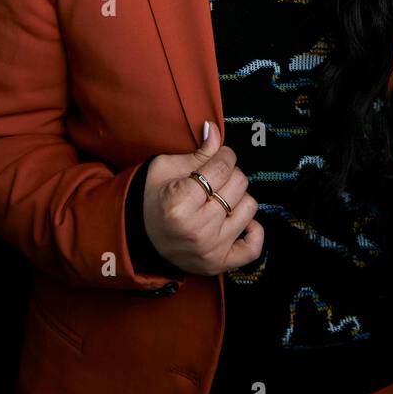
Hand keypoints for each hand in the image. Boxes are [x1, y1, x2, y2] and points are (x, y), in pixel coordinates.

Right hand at [142, 122, 264, 275]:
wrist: (138, 237)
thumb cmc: (151, 198)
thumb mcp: (165, 169)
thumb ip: (197, 152)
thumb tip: (215, 129)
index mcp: (180, 203)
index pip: (223, 167)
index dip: (224, 155)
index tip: (219, 156)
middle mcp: (198, 229)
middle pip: (239, 185)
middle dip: (230, 174)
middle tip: (215, 177)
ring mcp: (211, 249)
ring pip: (249, 208)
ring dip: (238, 198)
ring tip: (220, 198)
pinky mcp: (219, 264)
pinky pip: (253, 246)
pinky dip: (253, 230)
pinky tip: (237, 219)